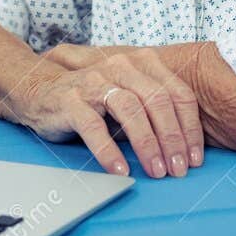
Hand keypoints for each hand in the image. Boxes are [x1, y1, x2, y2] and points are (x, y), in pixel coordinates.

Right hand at [14, 45, 204, 178]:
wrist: (40, 90)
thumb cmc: (93, 99)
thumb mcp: (130, 97)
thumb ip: (154, 111)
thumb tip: (186, 149)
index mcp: (142, 63)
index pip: (178, 94)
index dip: (190, 128)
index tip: (195, 158)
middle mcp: (121, 66)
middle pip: (157, 101)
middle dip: (173, 139)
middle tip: (179, 170)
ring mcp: (94, 82)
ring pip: (130, 111)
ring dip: (147, 144)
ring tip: (156, 172)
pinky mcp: (70, 100)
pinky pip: (94, 126)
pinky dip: (109, 151)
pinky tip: (120, 170)